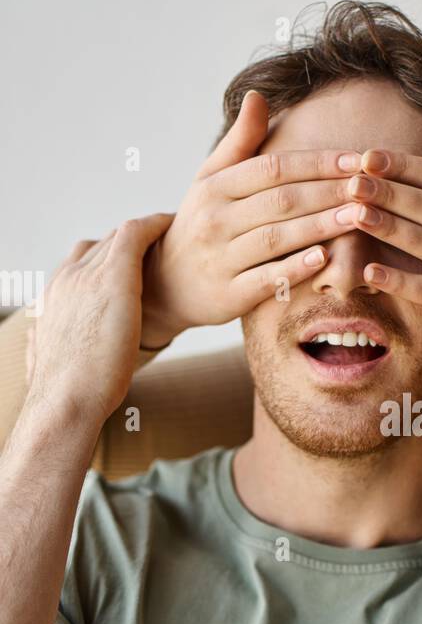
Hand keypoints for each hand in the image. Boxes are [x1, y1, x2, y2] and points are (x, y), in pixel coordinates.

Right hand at [29, 215, 173, 427]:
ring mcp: (87, 275)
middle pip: (102, 245)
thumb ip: (52, 345)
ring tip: (171, 234)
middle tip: (160, 244)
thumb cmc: (67, 394)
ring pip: (118, 237)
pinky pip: (135, 234)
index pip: (81, 260)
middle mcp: (67, 278)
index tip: (131, 260)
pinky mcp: (114, 279)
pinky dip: (155, 224)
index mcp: (53, 296)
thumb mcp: (53, 361)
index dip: (107, 256)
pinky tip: (174, 223)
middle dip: (129, 243)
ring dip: (144, 233)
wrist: (65, 399)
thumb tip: (46, 350)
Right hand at [140, 91, 367, 347]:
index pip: (273, 168)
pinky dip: (294, 268)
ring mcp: (220, 259)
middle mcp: (215, 220)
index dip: (317, 162)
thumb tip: (257, 95)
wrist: (165, 282)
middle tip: (370, 187)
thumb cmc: (202, 223)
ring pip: (276, 238)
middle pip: (280, 201)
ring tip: (359, 216)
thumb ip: (239, 141)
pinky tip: (324, 258)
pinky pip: (265, 279)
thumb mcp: (210, 179)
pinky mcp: (228, 295)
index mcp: (215, 187)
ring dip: (320, 226)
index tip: (357, 160)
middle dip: (328, 192)